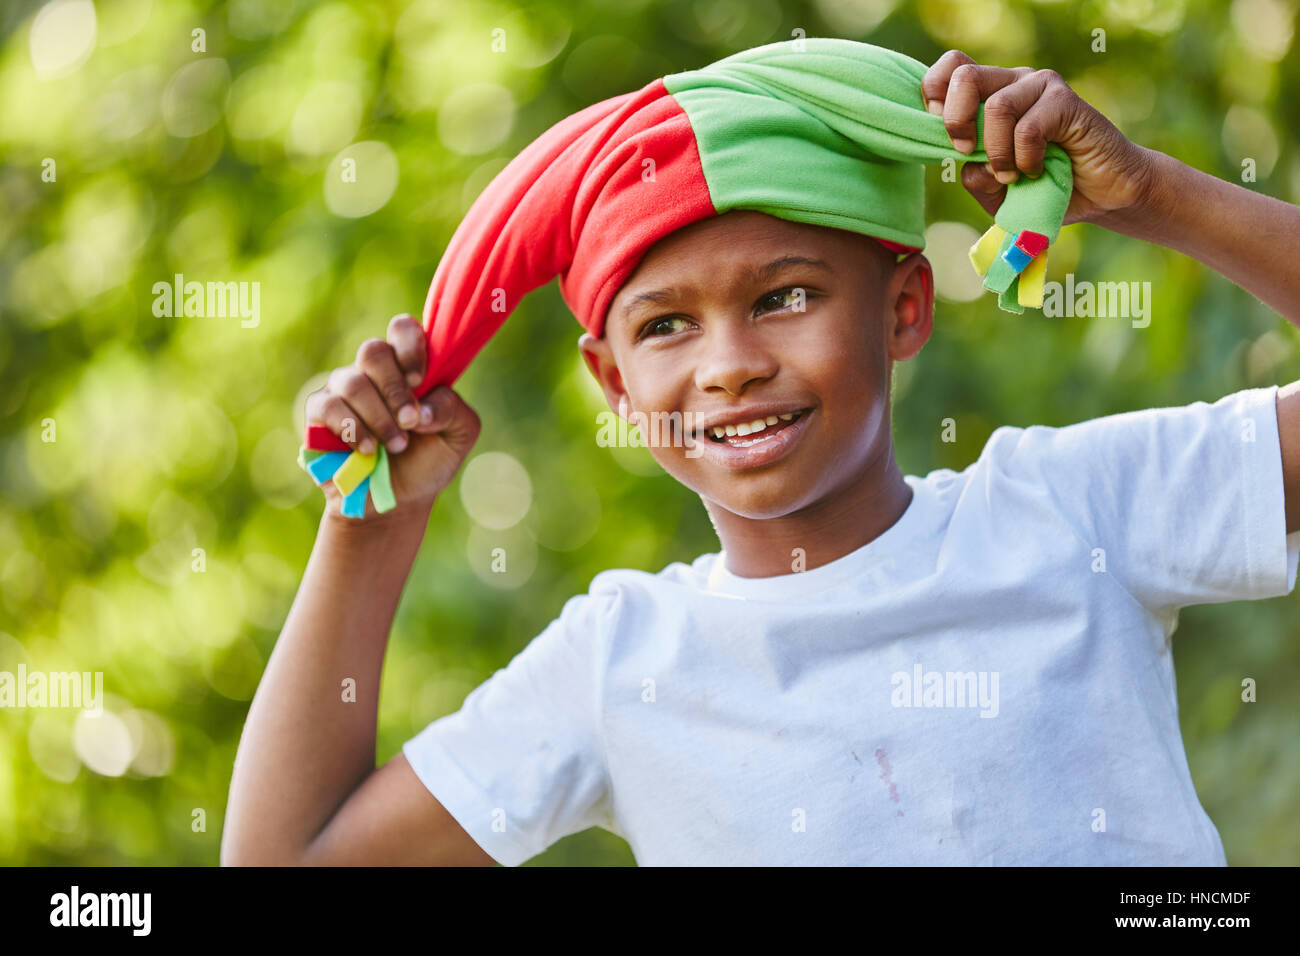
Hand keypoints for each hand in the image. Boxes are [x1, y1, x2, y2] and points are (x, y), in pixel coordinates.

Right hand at [304, 314, 480, 516]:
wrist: (398, 501)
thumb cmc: (429, 461)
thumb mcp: (459, 435)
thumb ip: (452, 409)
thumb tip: (421, 406)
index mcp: (407, 366)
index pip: (402, 329)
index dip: (411, 348)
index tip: (420, 381)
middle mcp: (372, 371)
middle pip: (373, 350)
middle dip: (395, 389)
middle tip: (410, 421)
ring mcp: (343, 389)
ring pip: (353, 382)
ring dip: (379, 417)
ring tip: (397, 445)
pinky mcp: (319, 414)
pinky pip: (329, 406)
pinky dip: (354, 429)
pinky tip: (369, 450)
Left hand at [921, 50, 1159, 227]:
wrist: (1100, 194)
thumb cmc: (1041, 189)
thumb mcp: (994, 191)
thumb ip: (973, 176)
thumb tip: (966, 160)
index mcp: (988, 94)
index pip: (951, 67)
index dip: (934, 93)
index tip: (944, 134)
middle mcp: (1011, 82)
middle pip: (964, 75)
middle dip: (956, 121)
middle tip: (966, 153)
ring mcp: (1039, 87)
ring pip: (996, 106)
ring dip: (995, 153)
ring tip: (1010, 175)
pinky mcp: (1066, 101)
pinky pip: (1028, 128)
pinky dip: (1025, 159)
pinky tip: (1036, 171)